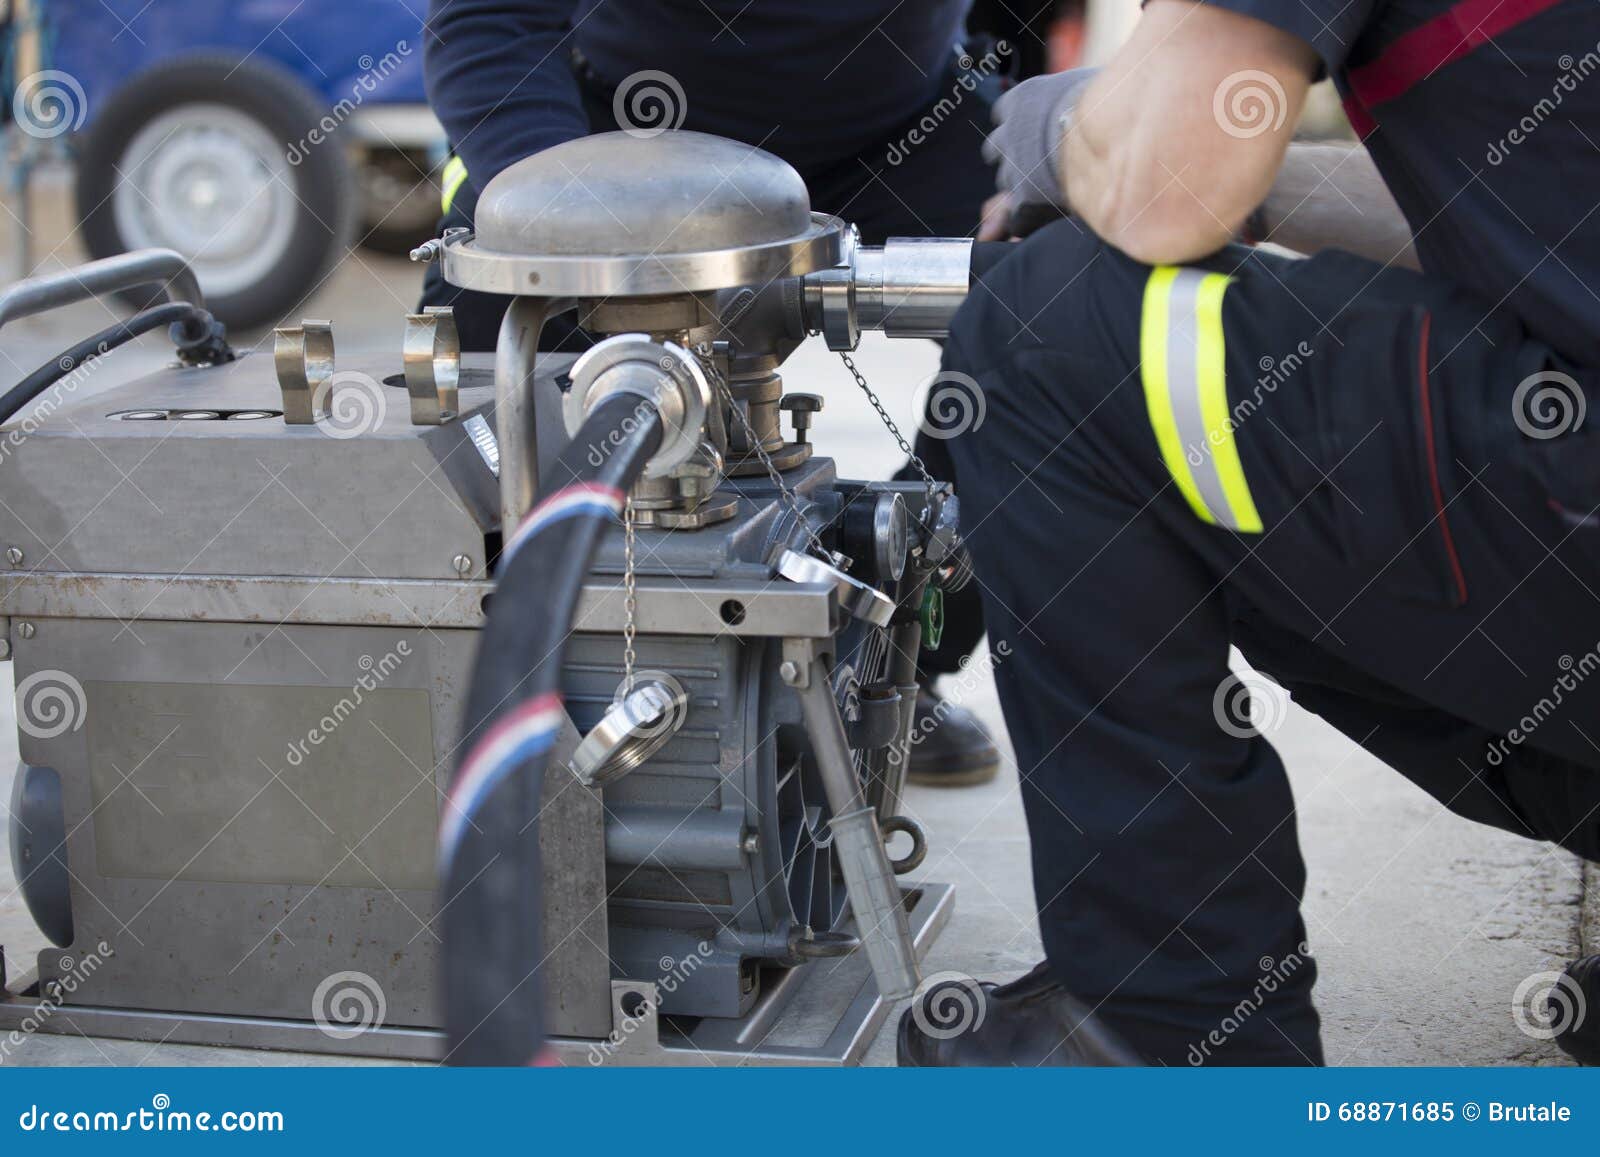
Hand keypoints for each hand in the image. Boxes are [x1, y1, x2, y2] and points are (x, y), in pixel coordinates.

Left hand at [980, 68, 1097, 237]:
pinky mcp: (1023, 199)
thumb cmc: (1109, 104)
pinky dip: (1030, 215)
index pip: (1004, 112)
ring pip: (1005, 180)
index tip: (1031, 129)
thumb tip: (1097, 96)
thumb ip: (1077, 96)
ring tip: (1047, 189)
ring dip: (1021, 184)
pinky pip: (1018, 213)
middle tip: (1033, 162)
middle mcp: (1010, 132)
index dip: (1017, 122)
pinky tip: (1050, 214)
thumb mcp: (1088, 86)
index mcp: (1022, 100)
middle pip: (995, 148)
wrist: (1109, 138)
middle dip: (1011, 155)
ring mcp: (1013, 167)